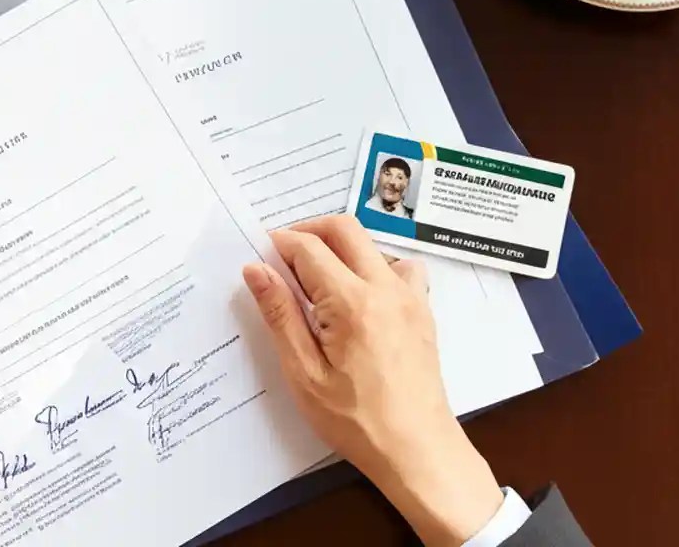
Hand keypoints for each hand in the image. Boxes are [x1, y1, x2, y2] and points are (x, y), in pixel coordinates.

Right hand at [243, 216, 501, 546]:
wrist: (418, 450)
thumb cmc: (357, 421)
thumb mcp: (304, 373)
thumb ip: (280, 314)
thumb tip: (256, 270)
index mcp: (351, 302)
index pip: (308, 247)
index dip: (278, 244)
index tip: (259, 256)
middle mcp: (385, 288)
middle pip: (343, 229)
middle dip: (307, 231)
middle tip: (282, 256)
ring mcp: (410, 297)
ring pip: (371, 244)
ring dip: (340, 248)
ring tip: (315, 281)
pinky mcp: (422, 311)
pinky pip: (400, 267)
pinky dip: (374, 265)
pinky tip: (359, 295)